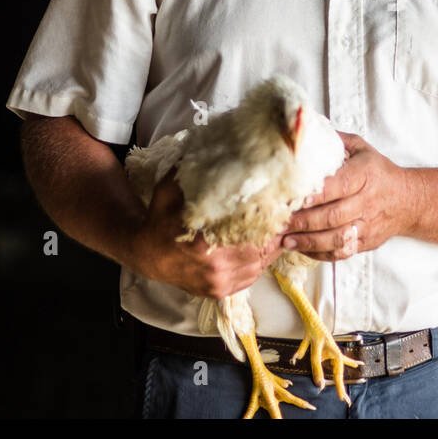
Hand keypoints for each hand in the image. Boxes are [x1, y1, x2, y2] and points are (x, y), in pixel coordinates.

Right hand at [130, 167, 282, 299]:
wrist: (147, 255)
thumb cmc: (161, 218)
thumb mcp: (170, 189)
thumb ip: (193, 172)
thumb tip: (219, 146)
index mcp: (204, 242)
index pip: (253, 229)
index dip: (273, 216)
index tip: (285, 202)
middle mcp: (215, 267)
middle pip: (263, 247)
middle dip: (278, 229)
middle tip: (290, 212)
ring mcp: (219, 282)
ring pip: (261, 264)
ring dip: (273, 245)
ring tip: (282, 226)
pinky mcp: (220, 292)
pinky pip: (252, 277)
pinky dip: (261, 261)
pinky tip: (264, 245)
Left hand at [281, 132, 417, 260]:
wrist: (408, 200)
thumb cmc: (379, 172)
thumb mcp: (361, 149)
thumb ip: (335, 141)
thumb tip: (304, 129)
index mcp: (365, 175)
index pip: (338, 185)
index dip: (316, 194)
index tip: (294, 197)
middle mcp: (367, 201)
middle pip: (334, 215)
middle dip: (305, 221)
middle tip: (280, 221)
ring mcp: (368, 224)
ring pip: (337, 238)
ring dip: (309, 241)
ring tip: (286, 240)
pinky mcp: (366, 242)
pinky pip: (342, 253)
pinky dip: (320, 253)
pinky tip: (302, 248)